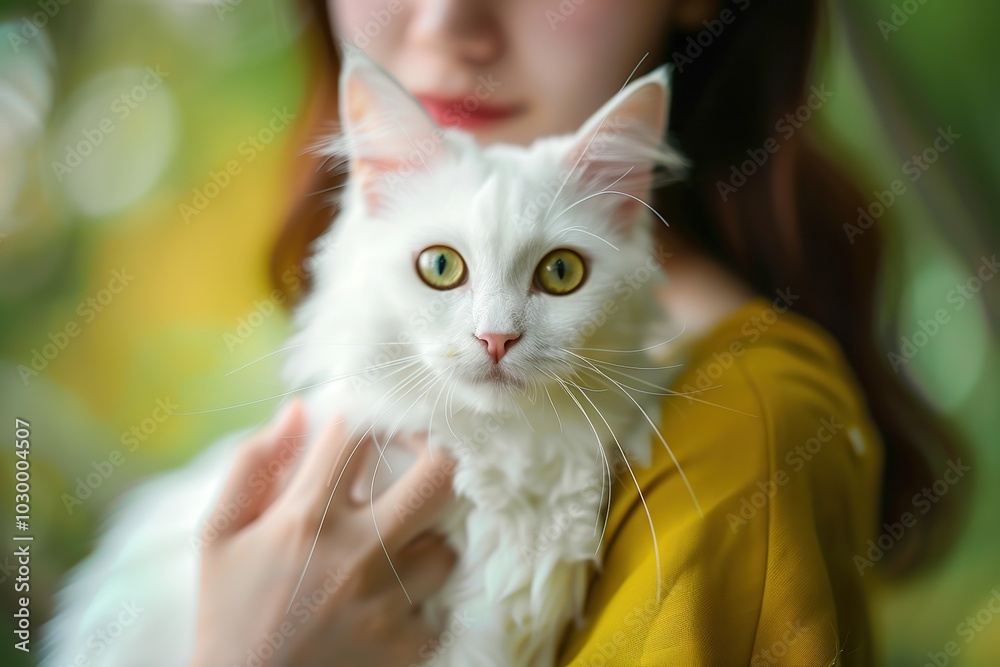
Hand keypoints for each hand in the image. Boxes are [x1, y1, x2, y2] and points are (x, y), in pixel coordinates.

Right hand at [188, 399, 457, 666]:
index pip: (362, 434)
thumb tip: (298, 410)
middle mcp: (357, 553)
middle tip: (424, 459)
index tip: (370, 426)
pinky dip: (419, 602)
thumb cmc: (228, 611)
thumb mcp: (219, 534)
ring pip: (445, 545)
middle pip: (439, 476)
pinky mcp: (408, 645)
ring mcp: (389, 601)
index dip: (370, 417)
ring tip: (391, 554)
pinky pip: (439, 603)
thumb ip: (253, 465)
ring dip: (421, 544)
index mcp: (306, 518)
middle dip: (438, 455)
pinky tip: (389, 603)